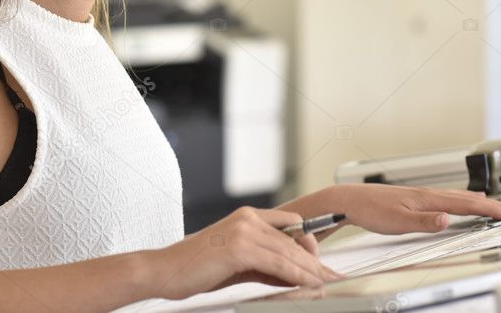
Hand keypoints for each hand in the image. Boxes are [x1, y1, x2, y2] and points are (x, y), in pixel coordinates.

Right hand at [144, 206, 341, 299]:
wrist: (165, 271)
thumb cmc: (196, 269)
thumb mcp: (238, 264)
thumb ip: (265, 265)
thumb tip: (292, 277)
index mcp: (248, 217)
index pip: (291, 226)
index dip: (311, 245)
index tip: (325, 263)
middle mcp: (249, 218)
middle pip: (294, 239)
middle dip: (316, 261)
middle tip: (335, 276)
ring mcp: (244, 229)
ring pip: (288, 251)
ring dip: (311, 270)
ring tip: (328, 283)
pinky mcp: (240, 246)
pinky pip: (277, 262)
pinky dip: (296, 274)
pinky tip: (309, 283)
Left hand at [327, 183, 500, 234]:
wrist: (352, 199)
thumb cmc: (372, 210)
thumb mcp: (397, 221)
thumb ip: (424, 222)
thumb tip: (447, 220)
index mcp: (430, 198)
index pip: (468, 205)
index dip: (492, 210)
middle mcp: (431, 194)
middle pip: (470, 199)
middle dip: (497, 205)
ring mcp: (426, 196)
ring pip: (462, 199)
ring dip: (484, 204)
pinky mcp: (420, 200)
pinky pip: (452, 200)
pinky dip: (468, 203)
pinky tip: (468, 206)